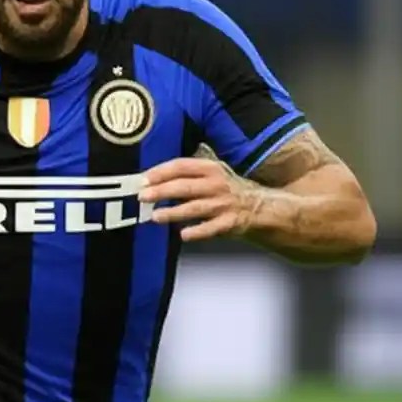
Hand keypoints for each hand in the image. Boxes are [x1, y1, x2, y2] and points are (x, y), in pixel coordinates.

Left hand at [140, 157, 262, 241]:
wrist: (258, 206)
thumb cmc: (224, 188)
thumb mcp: (209, 172)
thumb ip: (184, 173)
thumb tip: (149, 177)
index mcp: (209, 168)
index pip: (181, 166)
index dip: (161, 172)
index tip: (143, 179)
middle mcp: (216, 184)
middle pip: (185, 186)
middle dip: (162, 191)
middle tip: (143, 197)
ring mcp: (223, 204)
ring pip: (195, 208)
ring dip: (174, 212)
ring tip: (156, 216)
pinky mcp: (229, 222)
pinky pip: (211, 228)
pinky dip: (198, 231)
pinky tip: (184, 234)